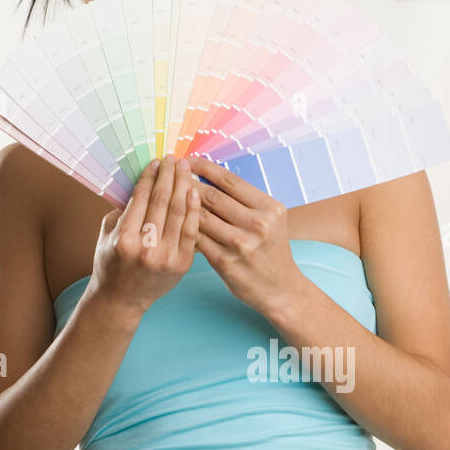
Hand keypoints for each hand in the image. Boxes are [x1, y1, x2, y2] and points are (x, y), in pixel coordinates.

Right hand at [91, 154, 200, 315]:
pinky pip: (191, 231)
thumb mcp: (107, 234)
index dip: (150, 176)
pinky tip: (195, 192)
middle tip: (175, 158)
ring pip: (179, 213)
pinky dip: (194, 209)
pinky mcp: (181, 265)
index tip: (157, 161)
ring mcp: (166, 258)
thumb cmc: (111, 263)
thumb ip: (123, 209)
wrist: (121, 299)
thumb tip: (143, 181)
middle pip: (162, 201)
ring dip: (184, 186)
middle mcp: (146, 248)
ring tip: (186, 168)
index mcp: (124, 238)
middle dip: (170, 175)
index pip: (141, 198)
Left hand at [185, 155, 303, 316]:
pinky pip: (197, 239)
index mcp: (269, 208)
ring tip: (169, 197)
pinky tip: (174, 221)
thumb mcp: (270, 220)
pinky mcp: (225, 262)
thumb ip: (245, 201)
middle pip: (213, 196)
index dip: (204, 168)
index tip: (188, 161)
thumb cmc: (271, 250)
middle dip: (187, 183)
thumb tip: (208, 176)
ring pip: (201, 217)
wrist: (280, 288)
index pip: (230, 181)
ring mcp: (240, 244)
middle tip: (172, 175)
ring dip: (182, 205)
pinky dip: (184, 228)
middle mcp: (257, 224)